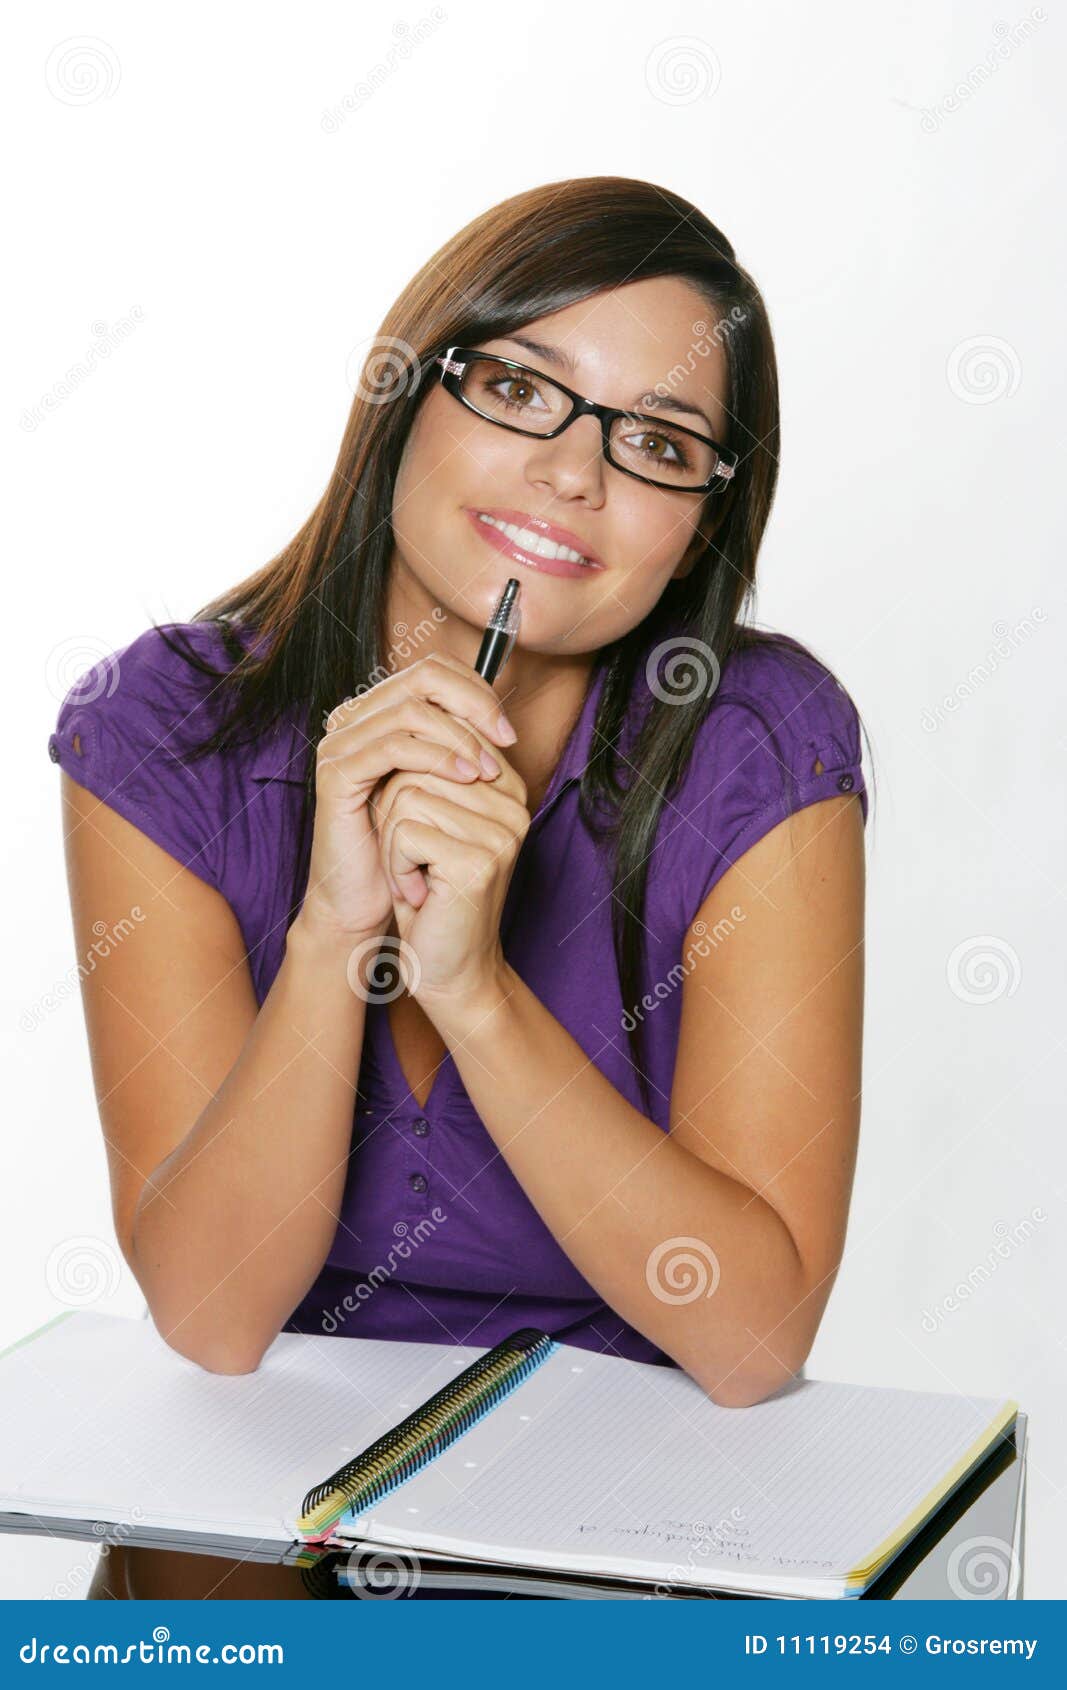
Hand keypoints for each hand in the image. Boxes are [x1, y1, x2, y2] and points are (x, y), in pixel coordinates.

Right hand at [292, 655, 516, 950]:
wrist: (367, 898)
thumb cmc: (405, 845)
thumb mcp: (438, 786)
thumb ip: (458, 745)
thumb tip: (499, 716)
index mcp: (375, 713)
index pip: (433, 671)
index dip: (477, 692)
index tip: (507, 732)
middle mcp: (351, 718)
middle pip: (423, 679)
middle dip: (474, 706)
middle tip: (505, 741)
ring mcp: (339, 743)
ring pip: (412, 711)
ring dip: (461, 737)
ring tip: (489, 770)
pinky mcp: (337, 773)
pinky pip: (394, 747)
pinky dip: (436, 757)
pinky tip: (465, 777)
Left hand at [370, 716, 528, 1009]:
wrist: (449, 967)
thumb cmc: (431, 892)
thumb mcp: (427, 818)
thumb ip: (423, 769)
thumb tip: (392, 718)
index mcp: (506, 785)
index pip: (437, 740)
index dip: (404, 783)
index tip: (414, 829)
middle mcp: (513, 802)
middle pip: (416, 765)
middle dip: (394, 814)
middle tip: (414, 859)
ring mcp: (501, 831)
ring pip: (406, 796)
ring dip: (393, 842)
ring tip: (418, 875)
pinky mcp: (480, 861)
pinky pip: (405, 833)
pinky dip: (397, 867)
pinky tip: (420, 893)